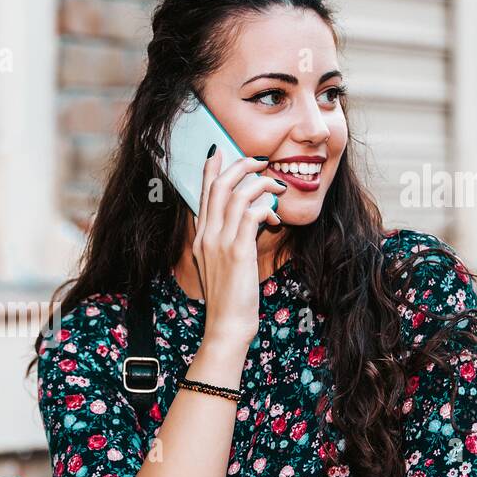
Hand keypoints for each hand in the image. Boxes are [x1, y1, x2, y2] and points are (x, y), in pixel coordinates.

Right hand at [191, 148, 285, 348]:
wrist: (226, 325)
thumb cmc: (229, 299)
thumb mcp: (220, 266)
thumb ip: (228, 241)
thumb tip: (248, 221)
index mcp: (200, 238)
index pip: (202, 195)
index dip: (211, 170)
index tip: (218, 151)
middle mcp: (206, 236)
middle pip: (218, 187)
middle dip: (240, 166)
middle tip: (259, 160)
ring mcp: (219, 243)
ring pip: (236, 195)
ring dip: (260, 184)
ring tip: (276, 185)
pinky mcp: (237, 252)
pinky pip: (252, 215)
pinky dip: (266, 208)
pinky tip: (275, 216)